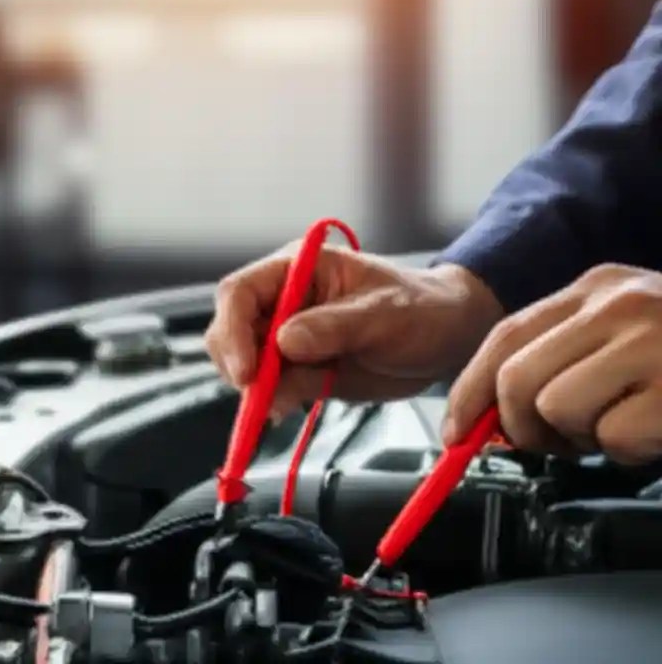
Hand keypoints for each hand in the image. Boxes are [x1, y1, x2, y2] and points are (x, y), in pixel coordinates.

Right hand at [205, 245, 502, 418]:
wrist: (447, 339)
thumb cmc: (422, 310)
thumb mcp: (383, 315)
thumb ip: (334, 326)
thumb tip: (284, 343)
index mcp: (296, 269)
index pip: (240, 292)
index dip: (233, 331)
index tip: (247, 371)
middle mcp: (282, 301)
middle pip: (230, 329)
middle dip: (238, 363)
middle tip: (261, 395)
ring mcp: (286, 337)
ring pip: (243, 363)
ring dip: (255, 388)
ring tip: (286, 402)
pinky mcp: (297, 369)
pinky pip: (268, 387)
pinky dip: (270, 401)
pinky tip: (287, 408)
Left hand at [445, 264, 661, 464]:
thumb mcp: (624, 334)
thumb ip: (559, 357)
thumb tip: (489, 415)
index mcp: (596, 288)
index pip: (505, 336)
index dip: (470, 390)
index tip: (454, 431)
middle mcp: (617, 305)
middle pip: (516, 377)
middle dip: (521, 426)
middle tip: (558, 442)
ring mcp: (649, 341)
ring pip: (556, 408)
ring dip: (581, 438)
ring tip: (623, 425)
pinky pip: (613, 436)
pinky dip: (627, 451)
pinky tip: (654, 432)